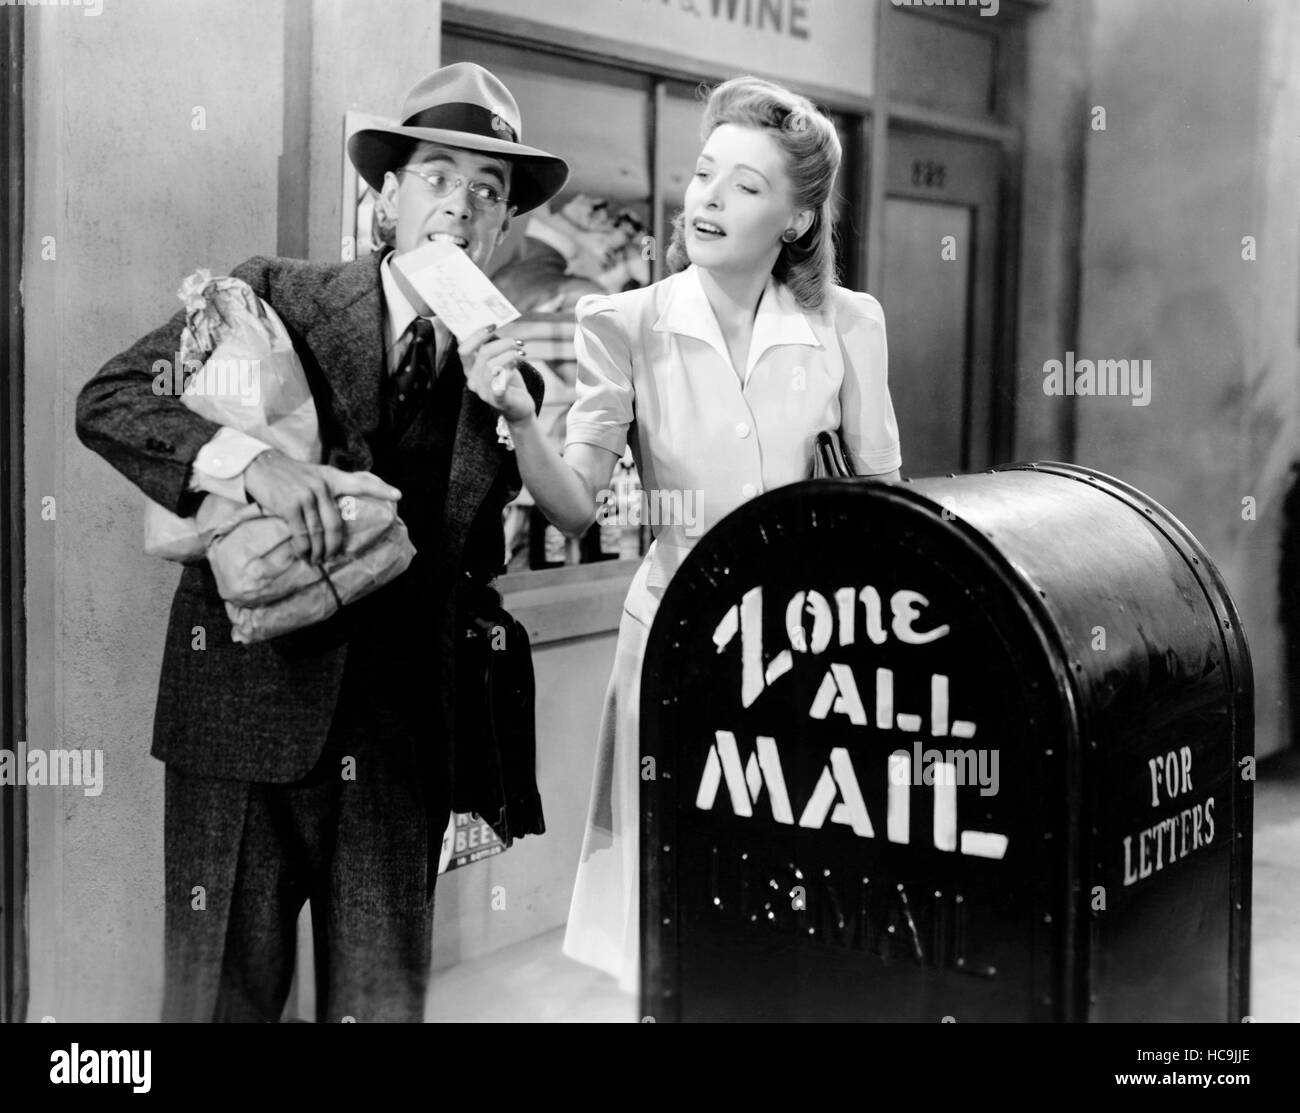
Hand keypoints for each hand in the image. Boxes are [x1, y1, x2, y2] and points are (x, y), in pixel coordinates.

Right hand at [242, 451, 401, 564]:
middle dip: (335, 545)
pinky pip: (302, 534)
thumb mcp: (315, 473)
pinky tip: (304, 555)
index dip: (380, 489)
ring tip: (317, 560)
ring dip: (318, 551)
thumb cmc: (289, 474)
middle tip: (332, 556)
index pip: (360, 482)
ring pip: (319, 532)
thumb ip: (331, 487)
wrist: (259, 466)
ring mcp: (306, 495)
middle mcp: (322, 485)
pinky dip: (304, 548)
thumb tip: (342, 509)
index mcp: (331, 476)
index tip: (399, 495)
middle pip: (336, 524)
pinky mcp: (290, 506)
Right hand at [460, 325, 535, 423]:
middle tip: (516, 342)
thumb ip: (492, 349)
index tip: (493, 325)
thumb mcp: (498, 362)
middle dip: (502, 343)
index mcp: (470, 369)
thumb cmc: (508, 381)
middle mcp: (473, 380)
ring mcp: (484, 392)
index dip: (476, 335)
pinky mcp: (498, 400)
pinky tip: (516, 366)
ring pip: (492, 365)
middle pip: (483, 354)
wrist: (519, 407)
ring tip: (521, 354)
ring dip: (510, 355)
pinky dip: (509, 372)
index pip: (464, 349)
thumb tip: (491, 325)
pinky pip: (500, 383)